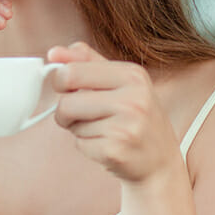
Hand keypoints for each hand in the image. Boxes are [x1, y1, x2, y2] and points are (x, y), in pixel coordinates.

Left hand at [47, 42, 180, 182]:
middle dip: (65, 112)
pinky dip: (87, 148)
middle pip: (66, 102)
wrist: (161, 161)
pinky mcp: (116, 151)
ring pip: (72, 125)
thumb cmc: (137, 119)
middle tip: (79, 115)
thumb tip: (54, 53)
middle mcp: (133, 99)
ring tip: (104, 131)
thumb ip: (87, 61)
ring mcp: (126, 126)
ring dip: (79, 130)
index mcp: (132, 75)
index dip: (61, 83)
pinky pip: (80, 145)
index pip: (71, 72)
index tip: (69, 89)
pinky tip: (107, 146)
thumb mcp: (121, 82)